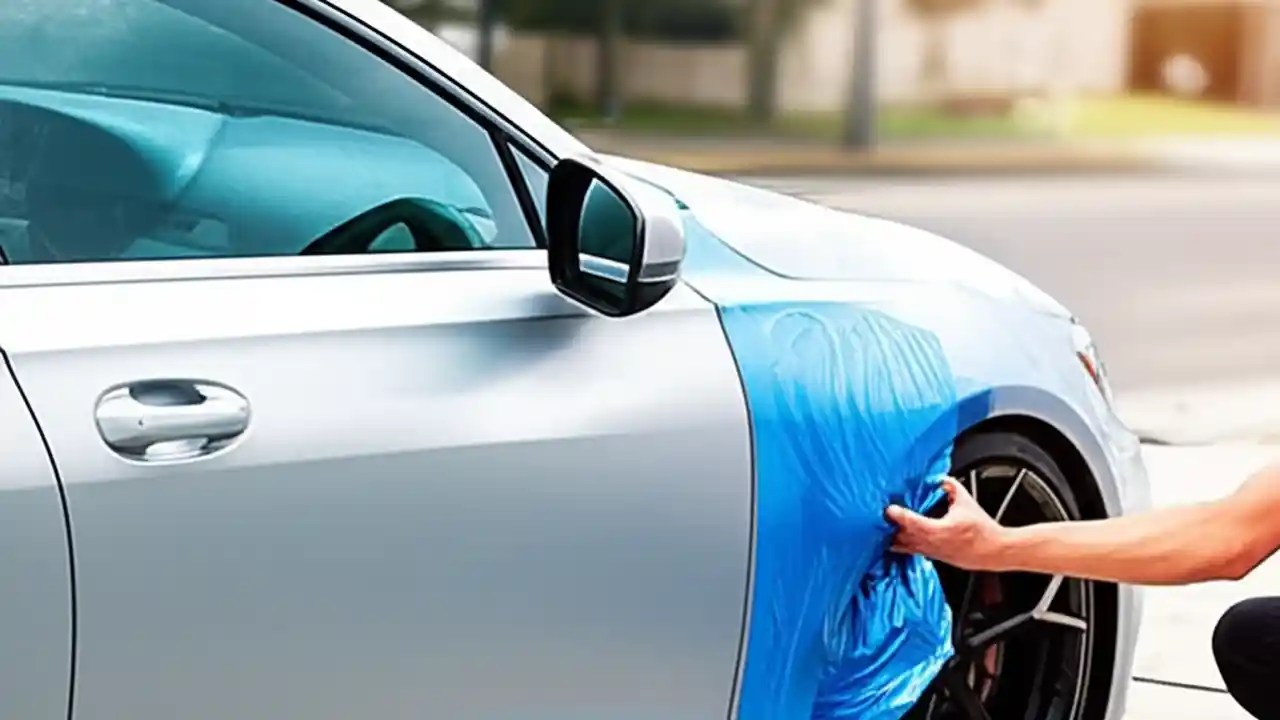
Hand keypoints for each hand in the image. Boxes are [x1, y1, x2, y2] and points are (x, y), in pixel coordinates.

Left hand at [886, 477, 1010, 571]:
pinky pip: (912, 551)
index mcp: (940, 530)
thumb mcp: (966, 502)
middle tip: (880, 517)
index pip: (914, 523)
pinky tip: (893, 539)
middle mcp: (933, 544)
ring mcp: (932, 553)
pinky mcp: (933, 557)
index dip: (899, 516)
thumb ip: (951, 487)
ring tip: (882, 528)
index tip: (889, 509)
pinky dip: (901, 545)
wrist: (994, 551)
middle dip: (891, 527)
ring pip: (906, 547)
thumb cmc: (982, 528)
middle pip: (904, 536)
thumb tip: (938, 478)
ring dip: (893, 538)